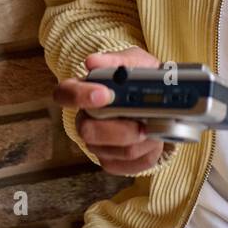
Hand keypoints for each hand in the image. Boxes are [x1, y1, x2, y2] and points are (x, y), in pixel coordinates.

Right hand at [53, 47, 172, 175]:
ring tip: (159, 127)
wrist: (162, 101)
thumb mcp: (136, 62)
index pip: (65, 94)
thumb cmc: (141, 79)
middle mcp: (85, 120)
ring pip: (114, 151)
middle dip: (119, 129)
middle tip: (143, 123)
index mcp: (83, 91)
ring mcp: (97, 144)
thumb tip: (92, 62)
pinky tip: (156, 140)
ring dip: (142, 141)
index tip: (105, 94)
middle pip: (88, 131)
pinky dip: (148, 153)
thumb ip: (117, 61)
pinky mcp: (112, 162)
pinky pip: (128, 165)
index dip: (81, 96)